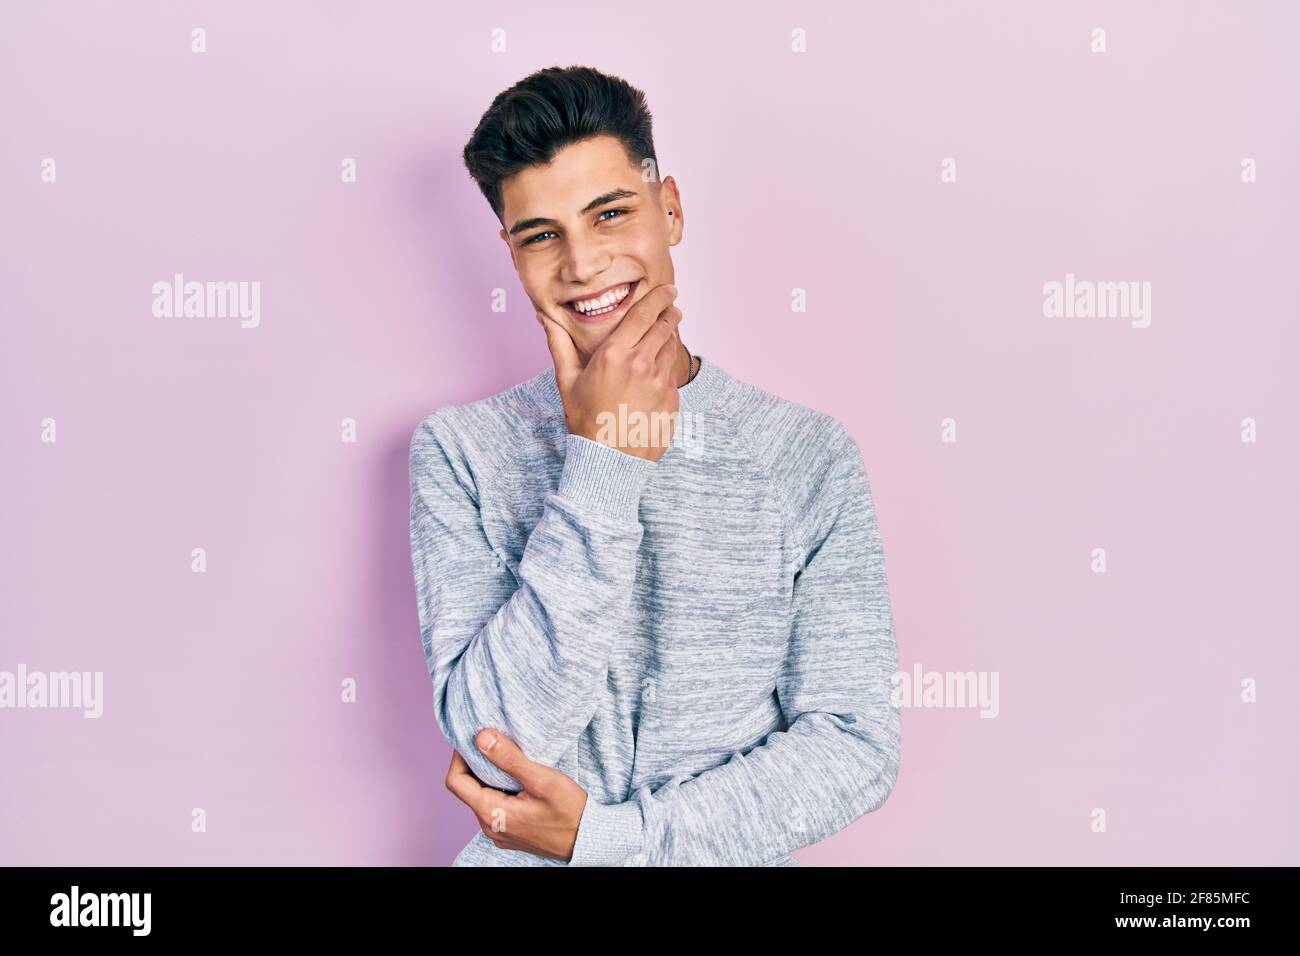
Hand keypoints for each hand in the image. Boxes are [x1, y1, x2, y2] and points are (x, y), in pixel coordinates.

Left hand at [445, 729, 588, 861]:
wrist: (589, 840)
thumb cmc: (570, 811)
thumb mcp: (542, 780)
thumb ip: (509, 758)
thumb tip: (481, 738)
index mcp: (492, 813)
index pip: (456, 781)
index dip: (458, 756)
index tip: (472, 738)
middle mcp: (490, 826)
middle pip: (468, 789)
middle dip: (475, 764)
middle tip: (493, 742)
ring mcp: (500, 832)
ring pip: (482, 797)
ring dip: (489, 776)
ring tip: (508, 757)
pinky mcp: (510, 833)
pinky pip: (495, 807)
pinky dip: (499, 789)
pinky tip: (518, 779)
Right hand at [536, 283, 683, 461]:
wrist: (608, 460)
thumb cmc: (585, 420)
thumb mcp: (567, 381)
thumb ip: (559, 344)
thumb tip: (544, 317)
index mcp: (615, 354)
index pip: (644, 313)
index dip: (659, 297)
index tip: (668, 289)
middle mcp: (641, 363)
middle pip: (665, 326)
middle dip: (670, 313)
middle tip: (672, 307)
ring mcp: (660, 382)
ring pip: (673, 348)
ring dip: (671, 338)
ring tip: (666, 335)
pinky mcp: (672, 399)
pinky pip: (674, 373)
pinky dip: (669, 365)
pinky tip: (660, 369)